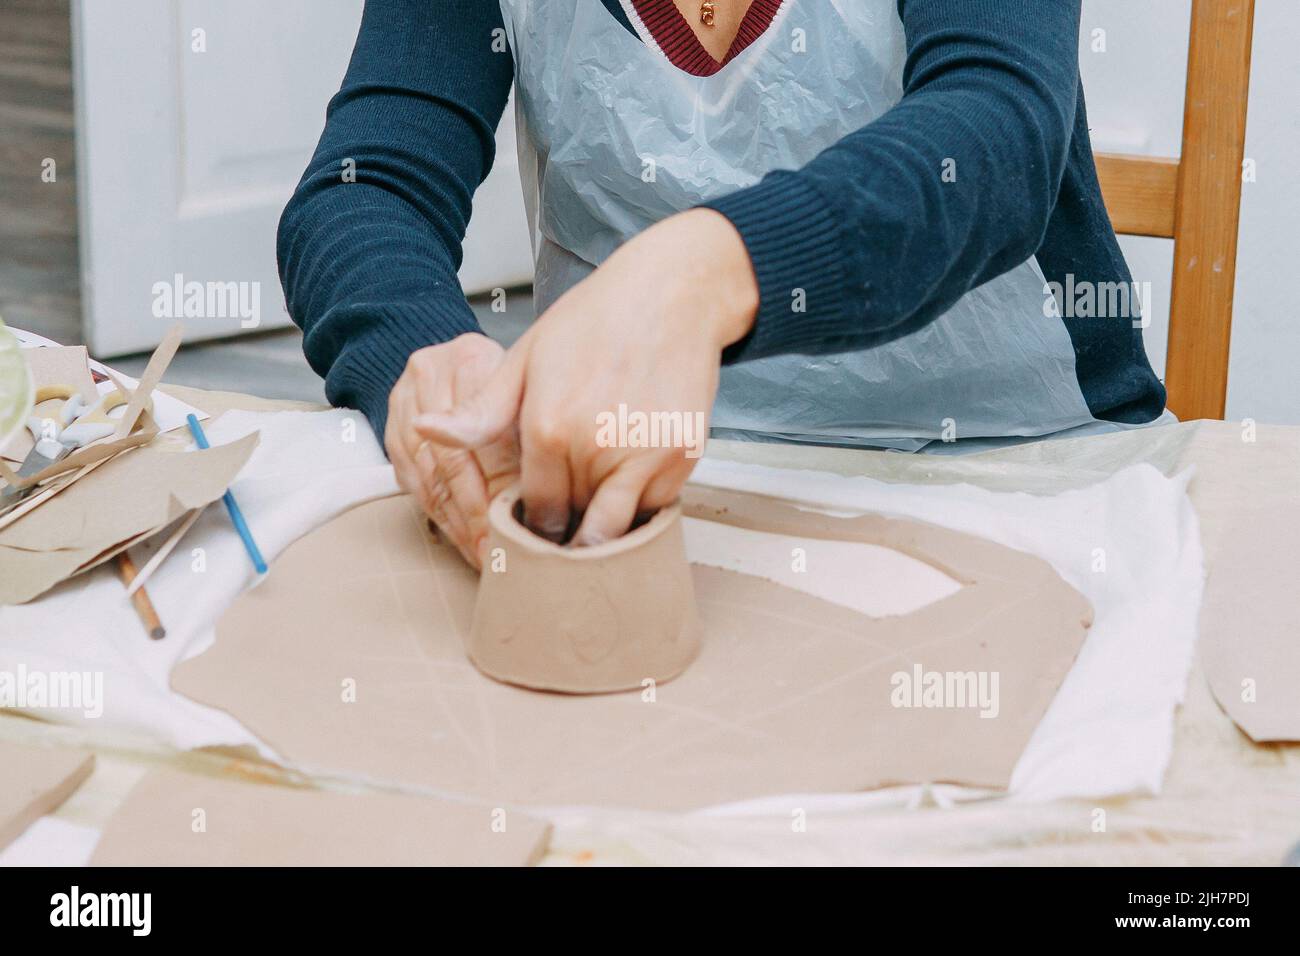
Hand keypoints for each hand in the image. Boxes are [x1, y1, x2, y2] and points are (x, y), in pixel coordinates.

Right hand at [385, 332, 518, 568]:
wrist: (452, 364)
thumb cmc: (505, 383)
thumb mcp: (525, 391)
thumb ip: (528, 430)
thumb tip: (550, 495)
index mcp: (470, 359)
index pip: (485, 431)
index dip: (500, 484)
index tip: (519, 522)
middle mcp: (430, 376)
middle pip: (453, 459)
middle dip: (479, 514)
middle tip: (500, 551)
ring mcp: (403, 405)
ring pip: (431, 477)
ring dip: (460, 525)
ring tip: (484, 556)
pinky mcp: (390, 433)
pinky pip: (415, 485)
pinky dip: (442, 518)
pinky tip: (464, 540)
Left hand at [414, 209, 757, 544]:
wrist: (669, 294)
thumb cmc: (593, 322)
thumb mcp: (524, 360)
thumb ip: (480, 412)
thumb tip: (425, 432)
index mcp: (548, 431)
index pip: (536, 514)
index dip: (534, 524)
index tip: (536, 523)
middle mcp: (595, 451)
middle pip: (575, 528)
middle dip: (568, 532)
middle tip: (566, 526)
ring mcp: (644, 458)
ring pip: (617, 528)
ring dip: (605, 528)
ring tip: (596, 509)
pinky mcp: (682, 457)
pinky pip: (655, 509)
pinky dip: (642, 506)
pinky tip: (630, 480)